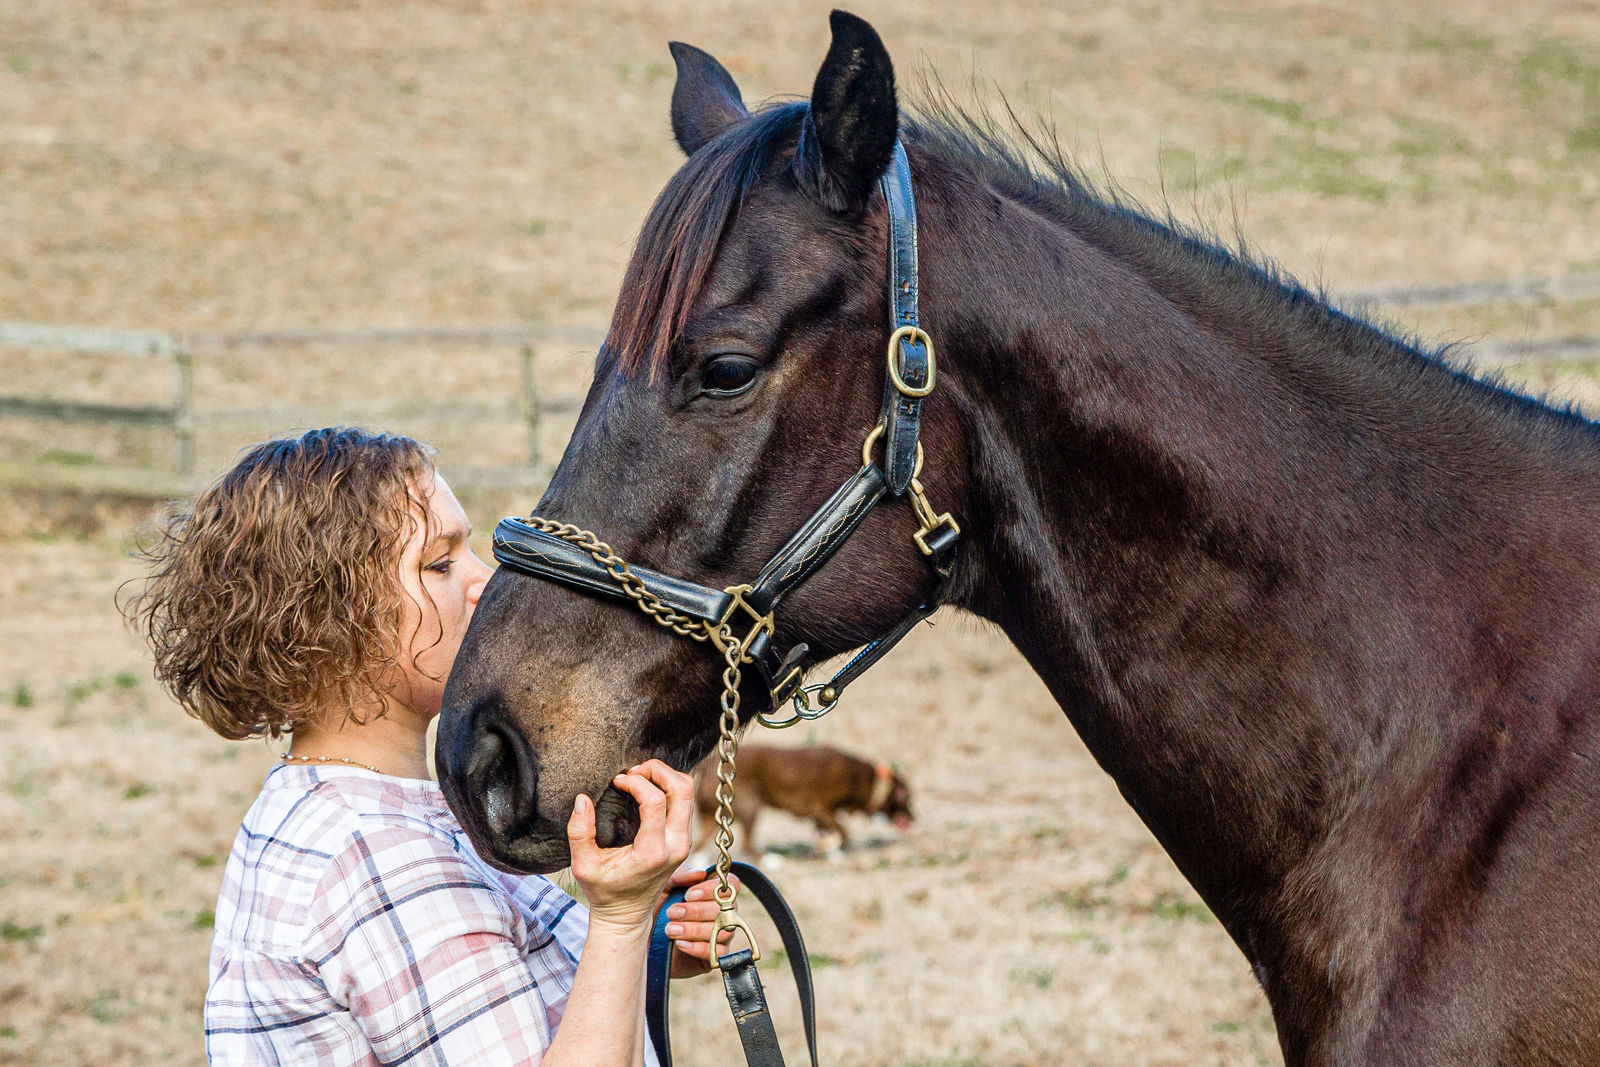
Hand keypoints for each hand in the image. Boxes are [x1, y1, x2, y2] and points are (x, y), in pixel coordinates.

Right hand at [567, 759, 693, 929]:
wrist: (626, 915)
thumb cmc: (603, 891)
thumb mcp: (583, 866)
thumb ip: (579, 832)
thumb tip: (582, 799)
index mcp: (652, 852)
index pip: (656, 801)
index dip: (636, 782)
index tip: (617, 781)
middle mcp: (676, 845)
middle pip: (683, 789)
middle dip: (658, 770)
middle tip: (633, 770)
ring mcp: (684, 842)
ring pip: (688, 791)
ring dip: (664, 776)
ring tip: (638, 777)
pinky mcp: (684, 838)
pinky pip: (685, 802)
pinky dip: (668, 786)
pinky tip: (646, 788)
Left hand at [660, 867, 739, 977]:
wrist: (641, 940)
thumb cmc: (654, 908)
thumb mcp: (663, 887)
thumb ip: (680, 875)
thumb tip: (700, 873)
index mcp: (712, 892)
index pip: (731, 884)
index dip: (712, 889)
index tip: (688, 894)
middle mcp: (721, 912)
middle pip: (727, 908)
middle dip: (697, 911)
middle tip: (672, 912)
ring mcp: (719, 935)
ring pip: (723, 930)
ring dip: (694, 929)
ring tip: (670, 929)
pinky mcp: (713, 957)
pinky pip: (718, 953)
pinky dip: (698, 947)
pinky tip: (680, 944)